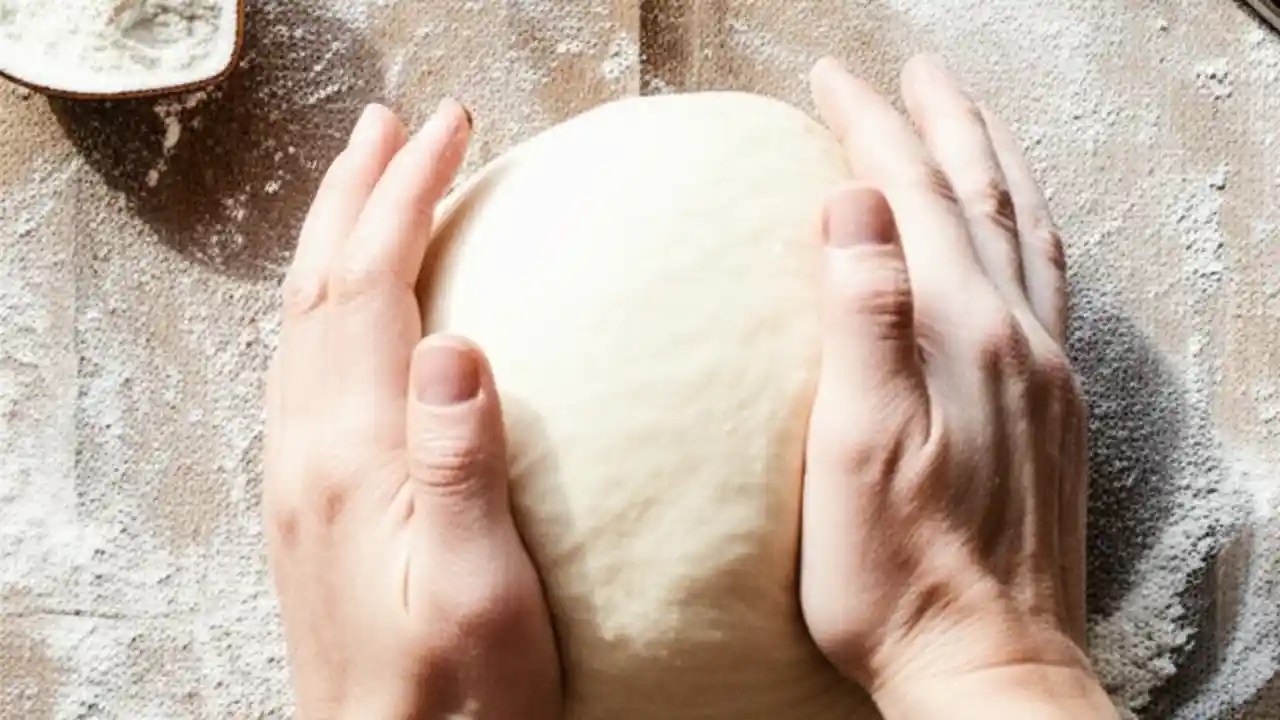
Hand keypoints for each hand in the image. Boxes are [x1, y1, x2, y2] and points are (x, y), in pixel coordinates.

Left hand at [263, 101, 560, 719]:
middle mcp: (308, 451)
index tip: (448, 132)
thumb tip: (454, 343)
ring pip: (300, 319)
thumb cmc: (453, 698)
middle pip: (318, 285)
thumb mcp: (483, 594)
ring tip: (366, 181)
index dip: (407, 198)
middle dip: (357, 190)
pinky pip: (302, 363)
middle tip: (396, 124)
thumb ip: (461, 467)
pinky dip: (325, 298)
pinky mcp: (309, 498)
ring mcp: (299, 474)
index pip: (372, 288)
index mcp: (353, 458)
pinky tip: (345, 300)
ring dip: (332, 235)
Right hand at [799, 55, 1113, 717]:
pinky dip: (1029, 228)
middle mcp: (1014, 336)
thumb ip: (863, 319)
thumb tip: (851, 203)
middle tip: (907, 70)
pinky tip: (1019, 233)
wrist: (988, 666)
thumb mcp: (856, 449)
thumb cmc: (897, 575)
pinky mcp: (1053, 408)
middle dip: (939, 121)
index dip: (870, 128)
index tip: (833, 78)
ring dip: (993, 162)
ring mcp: (1043, 371)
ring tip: (967, 119)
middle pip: (979, 196)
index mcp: (958, 334)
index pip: (908, 198)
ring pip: (1027, 231)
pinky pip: (1050, 283)